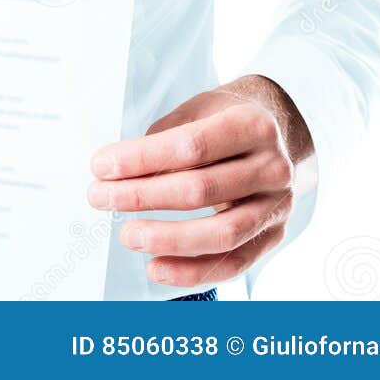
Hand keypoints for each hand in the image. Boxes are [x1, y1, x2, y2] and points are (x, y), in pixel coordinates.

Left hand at [88, 76, 311, 288]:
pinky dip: (192, 272)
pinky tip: (156, 266)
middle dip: (141, 196)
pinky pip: (233, 263)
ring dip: (166, 239)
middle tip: (99, 197)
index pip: (191, 147)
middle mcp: (272, 167)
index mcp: (253, 125)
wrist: (280, 132)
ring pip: (219, 234)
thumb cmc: (228, 117)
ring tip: (127, 235)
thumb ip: (165, 137)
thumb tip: (119, 172)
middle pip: (200, 190)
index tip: (102, 165)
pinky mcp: (273, 235)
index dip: (142, 159)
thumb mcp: (200, 107)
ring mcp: (277, 205)